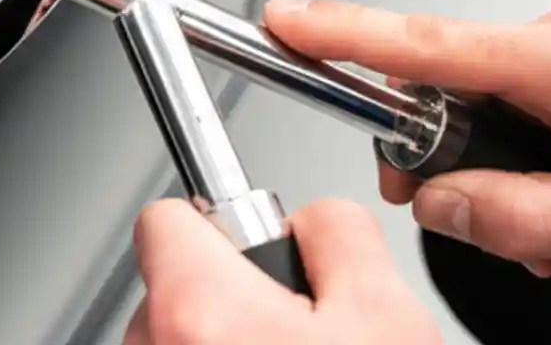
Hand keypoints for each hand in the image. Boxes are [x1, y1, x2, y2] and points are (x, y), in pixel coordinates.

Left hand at [125, 198, 439, 343]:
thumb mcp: (386, 315)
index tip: (242, 242)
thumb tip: (316, 218)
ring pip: (173, 334)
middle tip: (289, 328)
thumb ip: (340, 233)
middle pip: (171, 281)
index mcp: (197, 308)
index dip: (214, 224)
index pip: (164, 217)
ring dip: (216, 338)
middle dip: (225, 291)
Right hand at [264, 0, 550, 280]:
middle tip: (481, 219)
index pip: (423, 43)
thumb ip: (506, 218)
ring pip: (482, 112)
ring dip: (495, 175)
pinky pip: (517, 111)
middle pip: (443, 91)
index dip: (341, 32)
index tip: (285, 22)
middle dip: (443, 162)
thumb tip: (438, 204)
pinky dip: (524, 164)